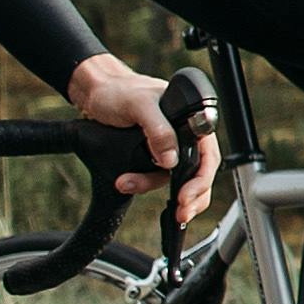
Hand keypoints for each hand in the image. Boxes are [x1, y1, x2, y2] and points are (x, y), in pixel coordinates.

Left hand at [64, 51, 209, 226]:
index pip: (208, 155)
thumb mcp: (139, 105)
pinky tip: (127, 183)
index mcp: (190, 120)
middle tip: (178, 213)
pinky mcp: (150, 156)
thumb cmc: (120, 90)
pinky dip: (140, 184)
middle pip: (197, 174)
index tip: (185, 197)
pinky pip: (153, 177)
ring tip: (127, 185)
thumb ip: (159, 130)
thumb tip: (170, 159)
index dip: (201, 179)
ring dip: (150, 186)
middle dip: (188, 197)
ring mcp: (167, 147)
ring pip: (173, 179)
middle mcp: (183, 136)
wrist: (95, 93)